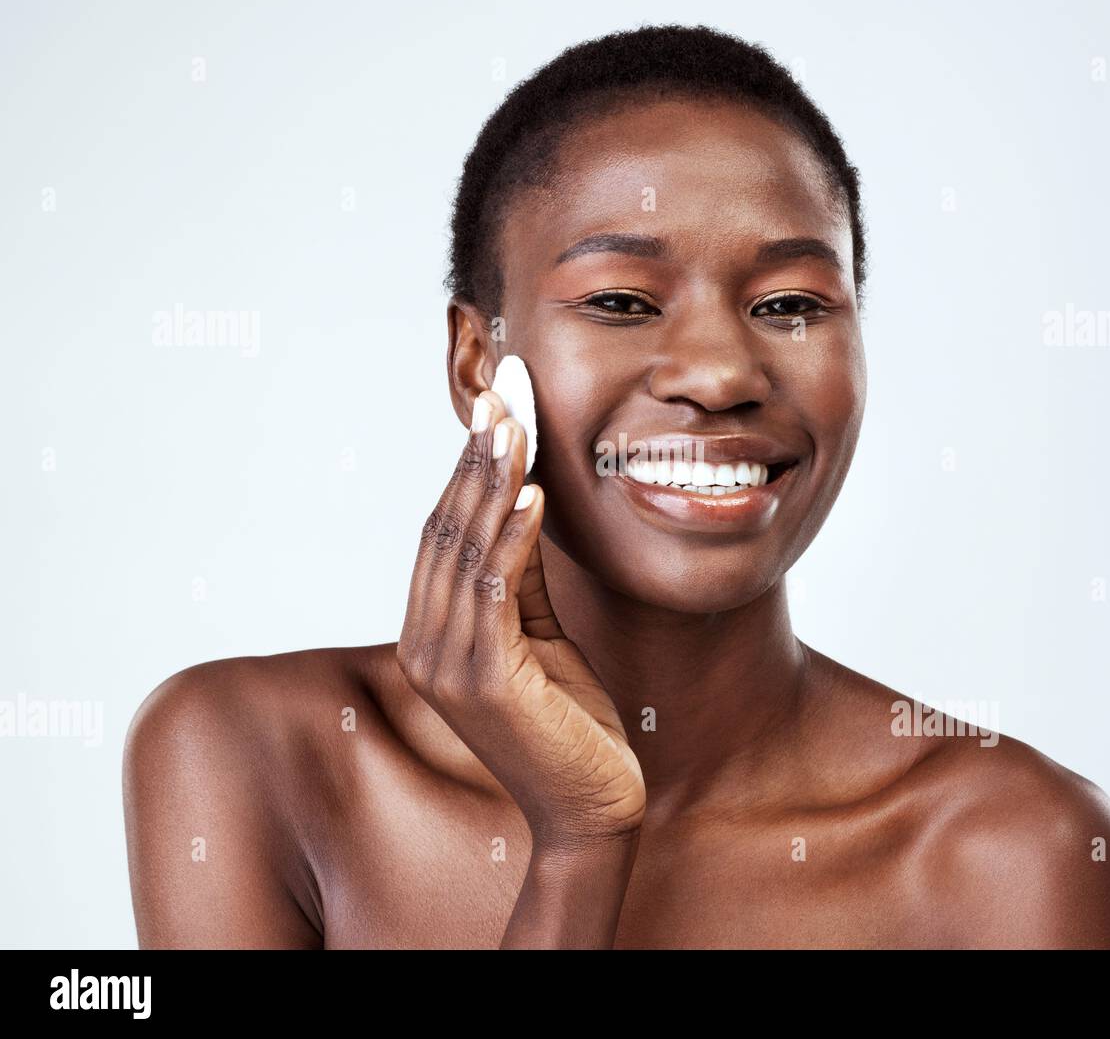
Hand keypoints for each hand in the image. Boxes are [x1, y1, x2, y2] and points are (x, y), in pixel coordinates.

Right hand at [396, 390, 645, 848]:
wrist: (592, 807)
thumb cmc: (571, 723)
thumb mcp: (542, 633)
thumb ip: (522, 576)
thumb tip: (520, 497)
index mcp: (431, 635)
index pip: (444, 534)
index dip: (469, 468)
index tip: (498, 408)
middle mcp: (425, 648)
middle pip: (447, 532)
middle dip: (478, 459)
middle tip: (505, 395)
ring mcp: (447, 667)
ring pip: (466, 553)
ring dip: (493, 483)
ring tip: (517, 425)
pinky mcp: (484, 683)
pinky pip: (495, 593)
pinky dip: (513, 538)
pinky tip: (533, 494)